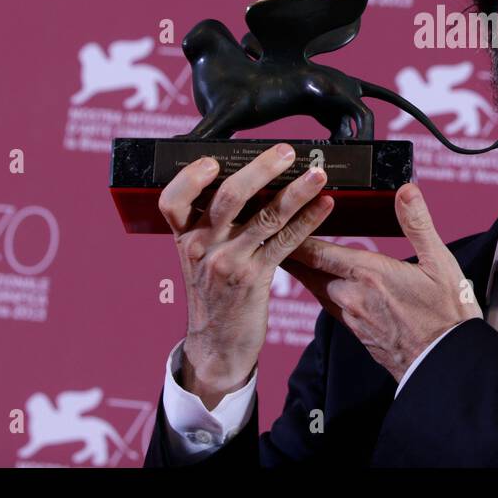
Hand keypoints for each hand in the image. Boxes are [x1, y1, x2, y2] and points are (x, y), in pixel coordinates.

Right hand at [158, 144, 334, 410]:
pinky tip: (325, 206)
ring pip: (265, 218)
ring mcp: (228, 263)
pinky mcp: (255, 279)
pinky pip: (286, 243)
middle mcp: (202, 247)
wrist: (217, 345)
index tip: (213, 161)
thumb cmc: (213, 292)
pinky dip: (308, 221)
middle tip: (286, 152)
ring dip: (296, 192)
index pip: (172, 201)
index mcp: (183, 237)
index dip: (189, 179)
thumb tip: (245, 179)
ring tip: (318, 174)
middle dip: (260, 170)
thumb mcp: (198, 256)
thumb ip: (210, 223)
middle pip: (228, 199)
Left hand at [280, 182, 483, 381]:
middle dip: (291, 251)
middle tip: (273, 235)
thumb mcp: (439, 262)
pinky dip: (321, 289)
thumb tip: (405, 191)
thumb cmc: (446, 314)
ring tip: (290, 254)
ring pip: (318, 289)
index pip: (318, 251)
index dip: (294, 235)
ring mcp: (353, 318)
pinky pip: (331, 305)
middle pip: (309, 271)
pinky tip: (326, 283)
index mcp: (369, 275)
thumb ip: (418, 224)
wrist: (446, 364)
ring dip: (304, 271)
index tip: (278, 221)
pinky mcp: (358, 333)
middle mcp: (352, 297)